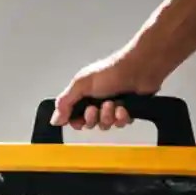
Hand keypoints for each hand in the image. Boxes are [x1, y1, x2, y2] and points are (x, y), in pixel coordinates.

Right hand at [49, 49, 163, 130]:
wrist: (140, 69)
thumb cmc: (113, 70)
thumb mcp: (81, 84)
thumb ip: (65, 102)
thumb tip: (55, 119)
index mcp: (84, 93)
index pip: (74, 116)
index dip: (77, 121)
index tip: (80, 118)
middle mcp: (97, 100)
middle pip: (90, 123)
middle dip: (94, 118)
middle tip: (97, 107)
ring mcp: (112, 106)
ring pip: (106, 125)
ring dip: (109, 116)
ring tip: (113, 103)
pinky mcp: (127, 111)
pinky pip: (121, 124)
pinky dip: (122, 117)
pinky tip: (123, 107)